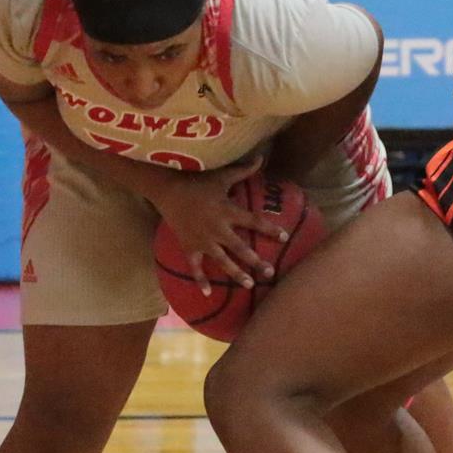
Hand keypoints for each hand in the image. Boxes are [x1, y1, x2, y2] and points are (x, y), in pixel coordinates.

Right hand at [149, 156, 286, 293]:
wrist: (167, 190)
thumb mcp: (221, 176)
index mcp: (228, 211)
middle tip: (270, 272)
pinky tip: (208, 294)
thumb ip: (243, 170)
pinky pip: (195, 267)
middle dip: (256, 261)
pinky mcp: (189, 247)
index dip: (270, 229)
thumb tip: (261, 157)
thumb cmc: (196, 181)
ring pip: (222, 261)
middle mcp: (218, 229)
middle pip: (241, 248)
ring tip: (249, 285)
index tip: (284, 237)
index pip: (254, 221)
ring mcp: (203, 241)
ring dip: (236, 273)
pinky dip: (200, 281)